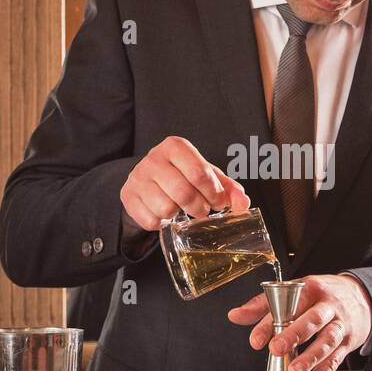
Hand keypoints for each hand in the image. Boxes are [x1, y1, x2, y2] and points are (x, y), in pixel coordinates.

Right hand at [121, 136, 249, 231]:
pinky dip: (162, 223)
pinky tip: (165, 215)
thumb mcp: (206, 177)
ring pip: (166, 208)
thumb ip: (229, 188)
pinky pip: (151, 220)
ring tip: (182, 211)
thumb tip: (243, 203)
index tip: (219, 203)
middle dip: (199, 208)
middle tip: (203, 211)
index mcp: (175, 147)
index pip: (200, 173)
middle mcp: (154, 158)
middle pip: (184, 192)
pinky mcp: (128, 196)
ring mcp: (138, 177)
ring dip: (179, 216)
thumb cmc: (182, 176)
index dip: (214, 194)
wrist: (148, 182)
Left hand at [227, 274, 371, 370]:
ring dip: (311, 356)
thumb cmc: (320, 295)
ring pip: (328, 339)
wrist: (359, 296)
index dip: (269, 323)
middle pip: (312, 319)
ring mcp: (341, 323)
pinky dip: (326, 367)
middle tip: (275, 350)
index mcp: (310, 289)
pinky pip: (339, 355)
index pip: (288, 305)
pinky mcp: (349, 340)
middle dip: (293, 335)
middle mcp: (327, 306)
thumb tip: (234, 316)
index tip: (255, 340)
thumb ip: (262, 305)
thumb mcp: (292, 293)